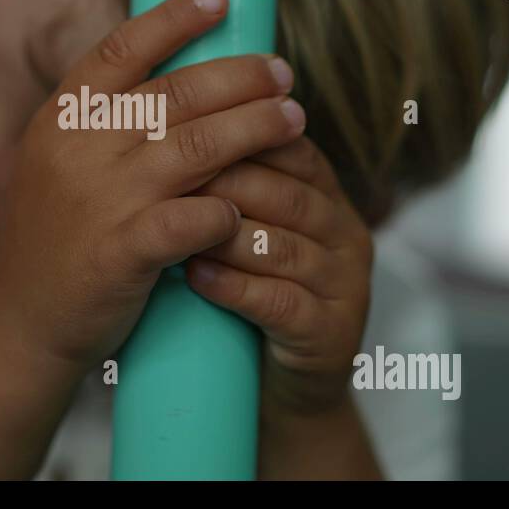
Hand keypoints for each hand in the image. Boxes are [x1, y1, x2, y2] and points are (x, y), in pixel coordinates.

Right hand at [0, 0, 305, 371]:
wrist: (23, 324)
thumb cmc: (57, 239)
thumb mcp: (59, 163)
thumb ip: (105, 120)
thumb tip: (174, 69)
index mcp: (61, 118)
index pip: (121, 48)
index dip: (173, 18)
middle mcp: (78, 148)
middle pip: (177, 92)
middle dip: (241, 77)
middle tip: (283, 74)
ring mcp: (101, 199)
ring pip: (200, 147)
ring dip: (256, 129)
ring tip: (295, 118)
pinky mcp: (124, 252)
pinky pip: (198, 217)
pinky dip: (229, 210)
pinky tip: (247, 207)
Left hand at [184, 134, 372, 416]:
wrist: (280, 388)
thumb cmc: (250, 294)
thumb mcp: (246, 229)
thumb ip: (227, 182)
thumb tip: (162, 120)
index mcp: (327, 195)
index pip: (288, 149)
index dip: (233, 137)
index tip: (175, 132)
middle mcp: (345, 233)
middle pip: (285, 194)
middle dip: (224, 181)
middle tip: (164, 176)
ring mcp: (345, 285)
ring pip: (283, 247)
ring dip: (224, 234)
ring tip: (172, 226)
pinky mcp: (332, 334)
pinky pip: (283, 303)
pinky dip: (236, 288)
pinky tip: (197, 277)